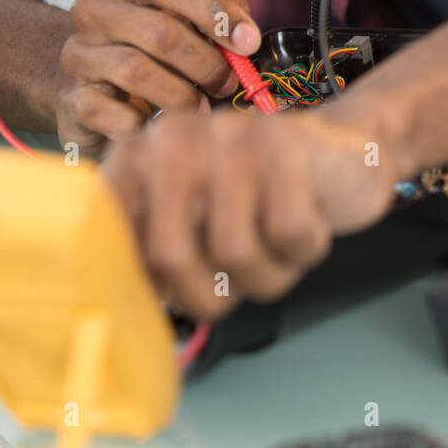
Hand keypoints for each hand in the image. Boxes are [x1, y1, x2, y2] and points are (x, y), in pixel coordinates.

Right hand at [54, 0, 260, 159]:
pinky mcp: (72, 100)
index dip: (212, 12)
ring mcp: (76, 54)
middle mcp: (93, 9)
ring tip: (201, 107)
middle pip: (158, 31)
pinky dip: (147, 124)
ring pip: (136, 71)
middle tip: (228, 83)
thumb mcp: (187, 13)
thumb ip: (220, 9)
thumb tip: (245, 33)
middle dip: (205, 63)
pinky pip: (116, 114)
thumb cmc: (150, 44)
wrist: (93, 81)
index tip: (247, 41)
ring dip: (182, 95)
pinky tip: (158, 124)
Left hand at [100, 104, 399, 319]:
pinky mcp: (290, 148)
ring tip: (276, 248)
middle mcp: (174, 137)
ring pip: (235, 253)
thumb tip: (113, 309)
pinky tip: (308, 221)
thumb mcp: (187, 224)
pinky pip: (289, 236)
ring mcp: (233, 137)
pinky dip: (304, 250)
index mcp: (136, 156)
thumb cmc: (255, 202)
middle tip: (234, 284)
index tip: (172, 292)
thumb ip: (142, 252)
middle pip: (169, 255)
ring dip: (266, 275)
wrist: (340, 153)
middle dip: (208, 293)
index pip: (107, 238)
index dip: (142, 284)